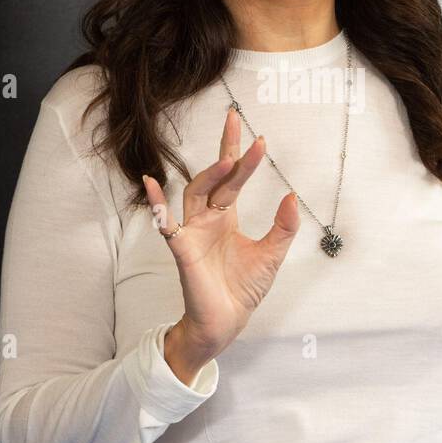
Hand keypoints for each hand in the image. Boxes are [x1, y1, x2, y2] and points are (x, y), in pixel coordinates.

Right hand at [142, 107, 299, 375]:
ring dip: (210, 174)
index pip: (234, 179)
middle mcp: (207, 219)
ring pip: (196, 193)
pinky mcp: (183, 251)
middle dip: (225, 149)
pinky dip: (157, 205)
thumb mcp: (272, 253)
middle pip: (214, 177)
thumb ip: (283, 226)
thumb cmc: (243, 288)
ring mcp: (193, 232)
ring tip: (228, 158)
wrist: (228, 322)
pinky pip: (167, 225)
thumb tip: (291, 195)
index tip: (259, 138)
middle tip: (234, 120)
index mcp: (226, 217)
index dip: (244, 157)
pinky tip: (150, 184)